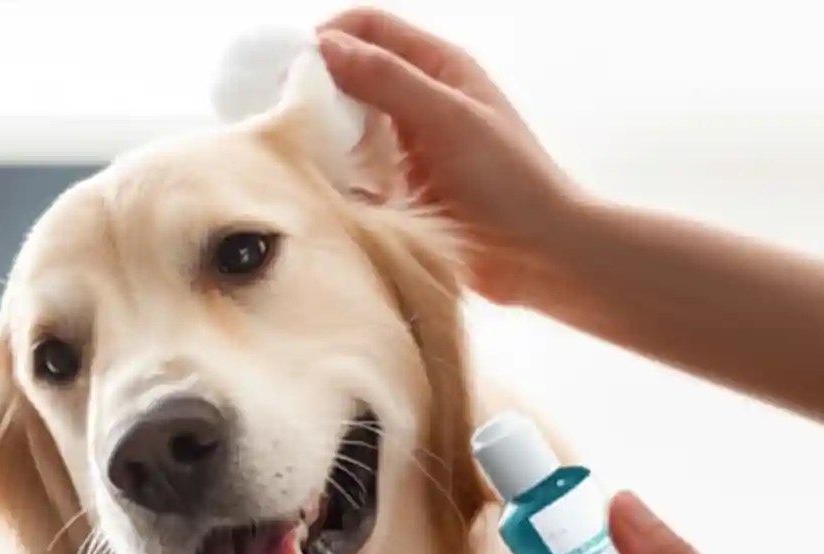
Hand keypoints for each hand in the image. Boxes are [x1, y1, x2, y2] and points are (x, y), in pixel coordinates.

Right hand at [317, 7, 584, 305]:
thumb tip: (324, 46)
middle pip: (352, 73)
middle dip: (315, 86)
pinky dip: (336, 172)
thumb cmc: (510, 182)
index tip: (288, 70)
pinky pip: (356, 168)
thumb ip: (388, 80)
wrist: (543, 257)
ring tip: (297, 152)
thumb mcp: (449, 120)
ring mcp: (411, 145)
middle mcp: (422, 98)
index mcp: (439, 66)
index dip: (328, 37)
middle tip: (281, 115)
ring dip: (323, 132)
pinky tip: (320, 186)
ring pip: (349, 122)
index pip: (369, 27)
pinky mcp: (403, 188)